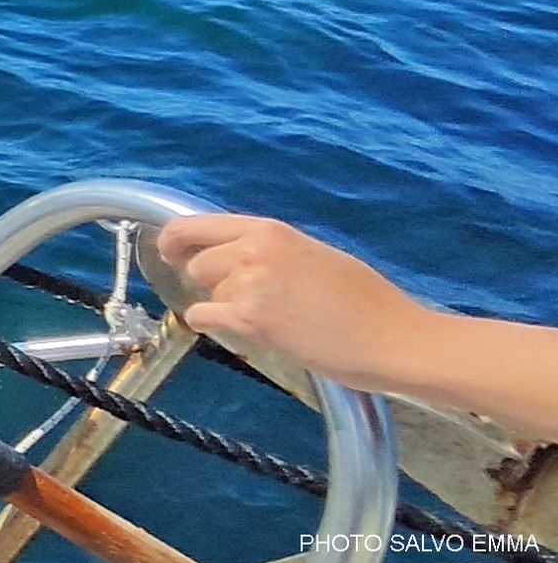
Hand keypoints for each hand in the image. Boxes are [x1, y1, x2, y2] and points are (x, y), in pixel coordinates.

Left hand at [155, 213, 439, 388]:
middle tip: (243, 298)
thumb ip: (274, 252)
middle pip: (197, 262)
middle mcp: (254, 250)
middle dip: (211, 281)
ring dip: (226, 307)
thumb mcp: (316, 255)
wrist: (394, 338)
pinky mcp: (251, 319)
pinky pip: (204, 317)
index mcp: (272, 230)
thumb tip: (240, 257)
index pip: (196, 224)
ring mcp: (250, 284)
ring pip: (207, 293)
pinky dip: (212, 324)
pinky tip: (239, 329)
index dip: (174, 239)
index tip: (168, 250)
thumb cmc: (368, 302)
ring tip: (270, 317)